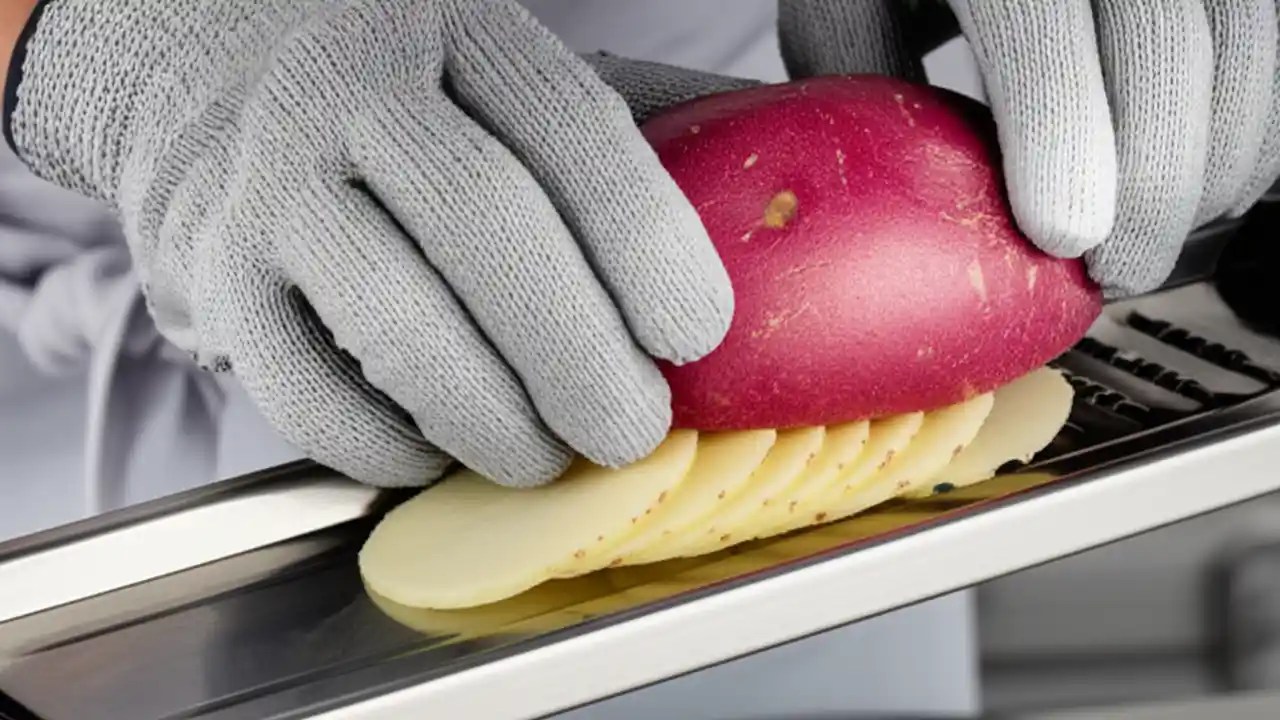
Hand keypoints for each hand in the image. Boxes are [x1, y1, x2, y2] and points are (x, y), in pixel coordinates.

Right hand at [4, 0, 733, 487]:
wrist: (225, 93)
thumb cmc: (415, 110)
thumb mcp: (522, 82)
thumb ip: (643, 126)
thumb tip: (786, 190)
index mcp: (463, 36)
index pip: (568, 127)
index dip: (644, 239)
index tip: (696, 332)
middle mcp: (355, 92)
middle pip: (484, 223)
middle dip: (576, 351)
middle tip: (629, 428)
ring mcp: (273, 186)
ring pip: (394, 317)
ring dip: (490, 414)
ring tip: (544, 457)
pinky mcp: (216, 282)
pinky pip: (306, 392)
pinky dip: (389, 445)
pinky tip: (441, 455)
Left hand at [778, 0, 1279, 296]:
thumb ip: (856, 56)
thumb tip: (883, 172)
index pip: (1039, 27)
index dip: (1060, 138)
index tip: (1061, 236)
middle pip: (1163, 46)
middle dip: (1153, 185)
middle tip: (1116, 269)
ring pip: (1244, 42)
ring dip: (1216, 161)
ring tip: (1162, 234)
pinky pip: (1273, 36)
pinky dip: (1256, 118)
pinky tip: (1214, 175)